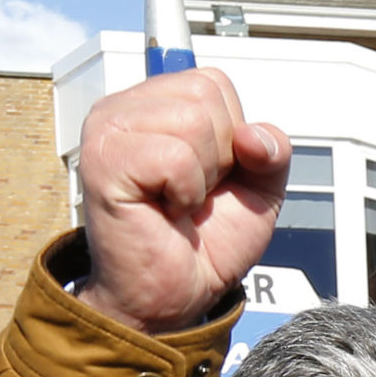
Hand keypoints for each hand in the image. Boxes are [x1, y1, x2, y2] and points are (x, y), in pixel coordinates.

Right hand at [72, 69, 290, 335]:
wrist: (177, 293)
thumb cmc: (207, 241)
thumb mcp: (259, 190)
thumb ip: (272, 150)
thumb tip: (255, 134)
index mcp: (156, 104)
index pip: (214, 83)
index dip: (233, 136)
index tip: (212, 176)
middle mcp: (125, 107)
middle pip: (206, 97)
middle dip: (220, 156)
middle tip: (193, 193)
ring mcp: (108, 129)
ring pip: (193, 122)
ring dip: (202, 177)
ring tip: (178, 201)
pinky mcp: (103, 159)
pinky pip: (175, 157)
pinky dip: (185, 192)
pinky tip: (165, 210)